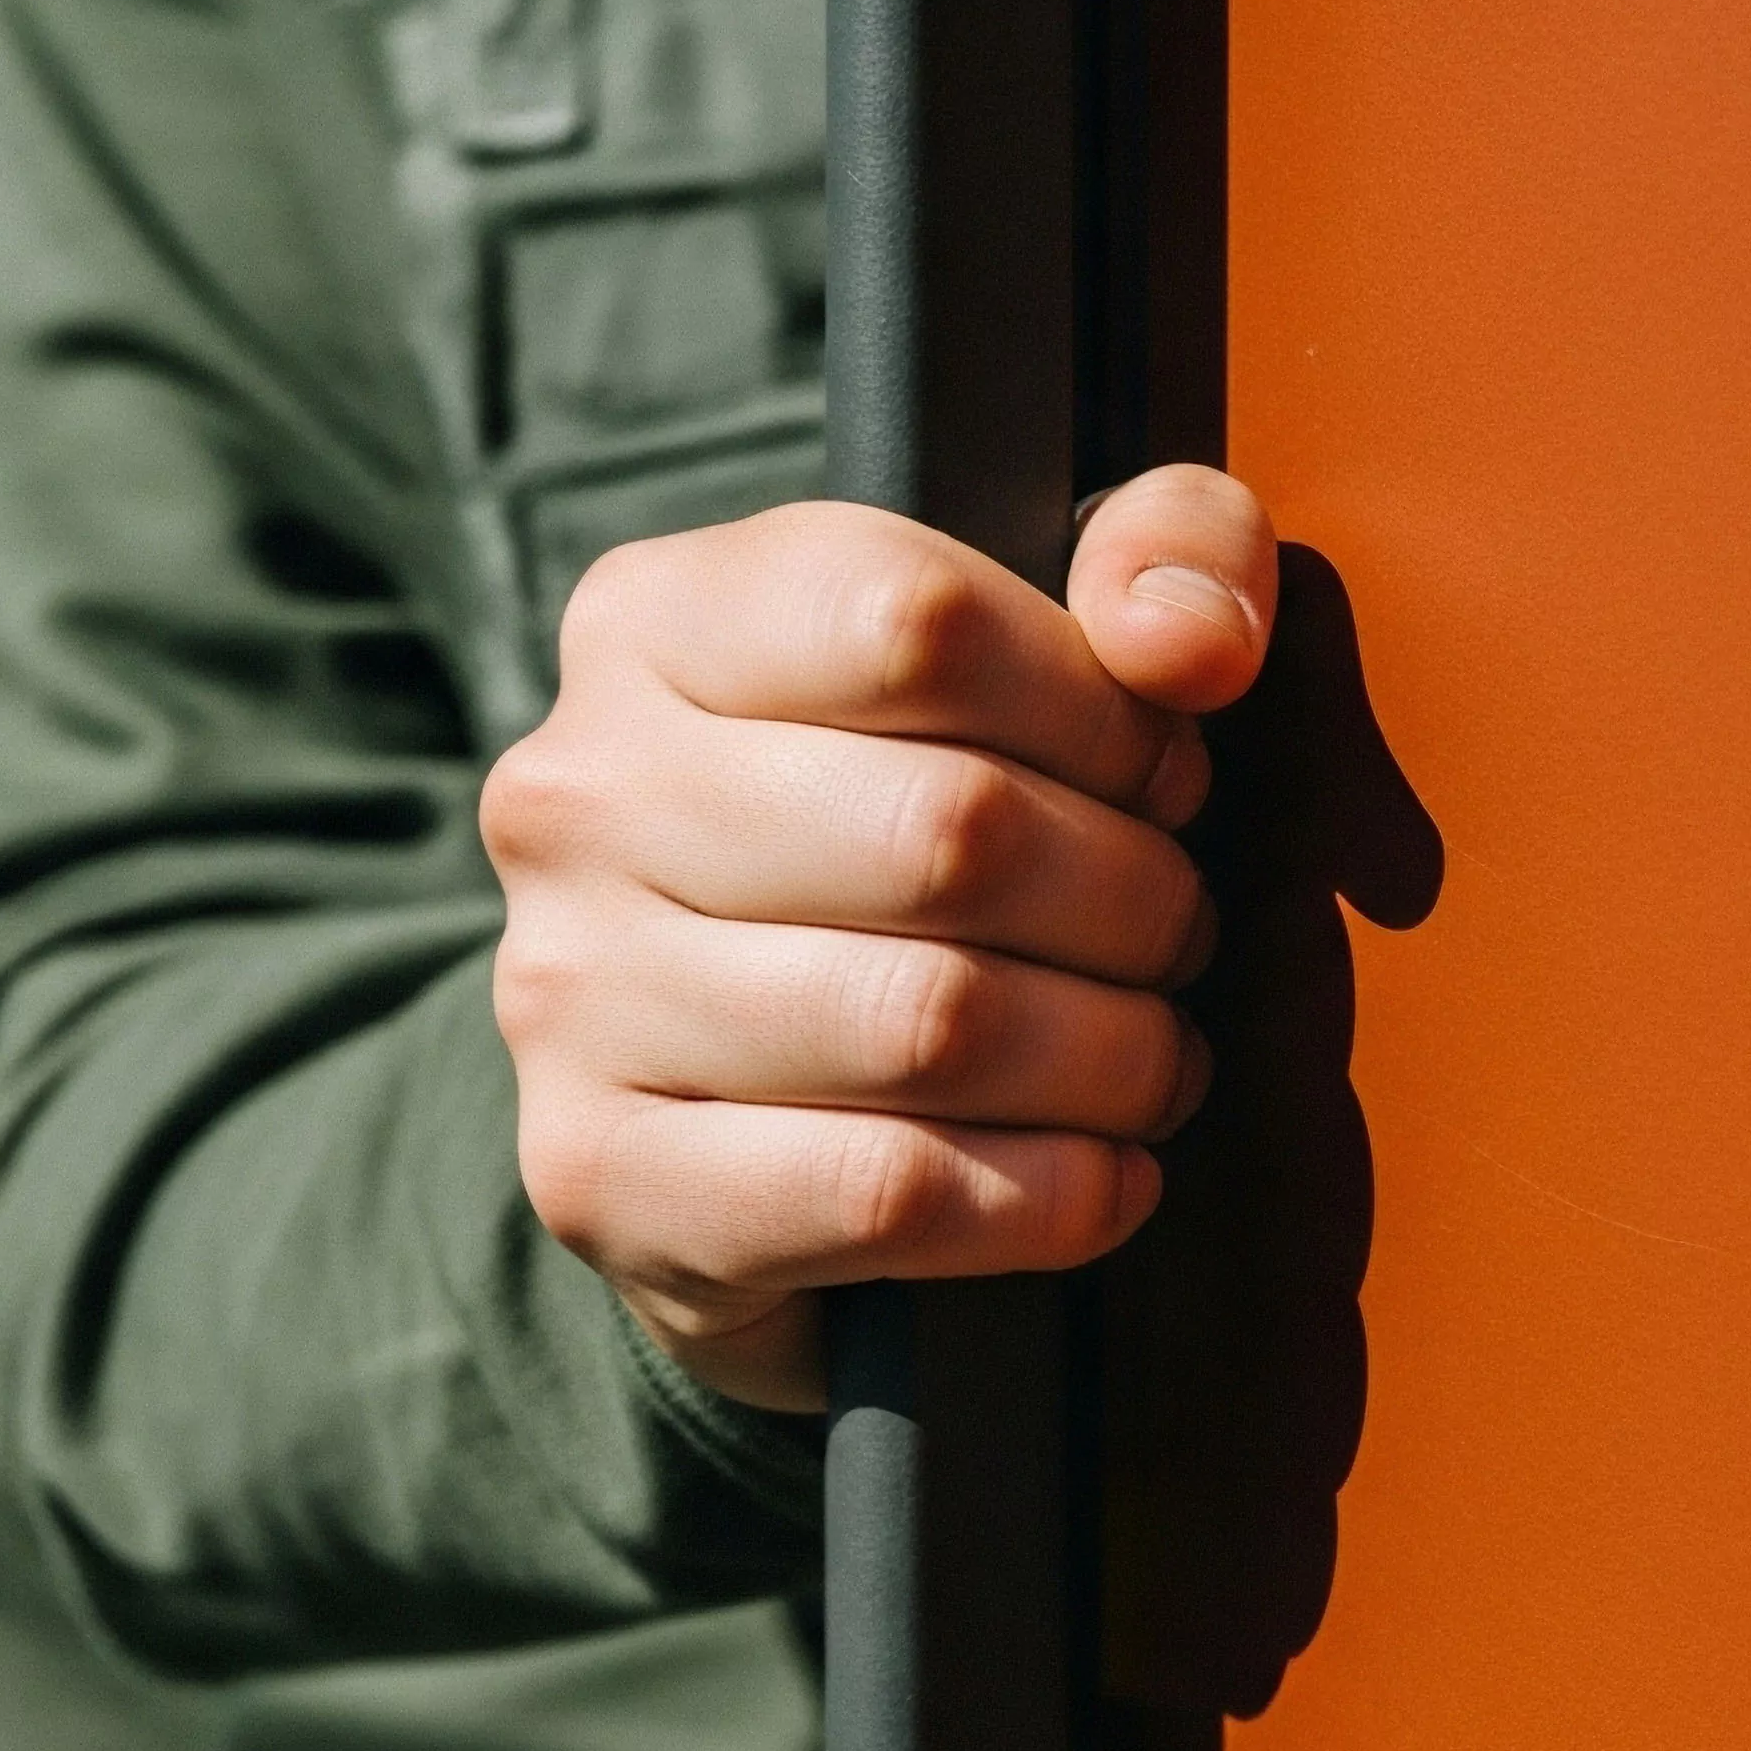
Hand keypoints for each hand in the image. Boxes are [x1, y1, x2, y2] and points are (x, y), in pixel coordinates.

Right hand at [481, 466, 1282, 1409]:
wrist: (732, 1103)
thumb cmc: (914, 833)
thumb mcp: (1043, 648)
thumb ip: (1163, 553)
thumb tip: (1187, 638)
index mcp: (657, 618)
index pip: (920, 621)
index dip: (1101, 711)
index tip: (1158, 778)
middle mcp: (576, 792)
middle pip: (951, 832)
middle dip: (1132, 900)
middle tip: (1174, 937)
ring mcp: (564, 991)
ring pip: (932, 1022)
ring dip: (1111, 1057)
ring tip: (1151, 1057)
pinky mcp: (599, 1178)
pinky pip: (883, 1192)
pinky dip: (1044, 1197)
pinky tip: (1102, 1178)